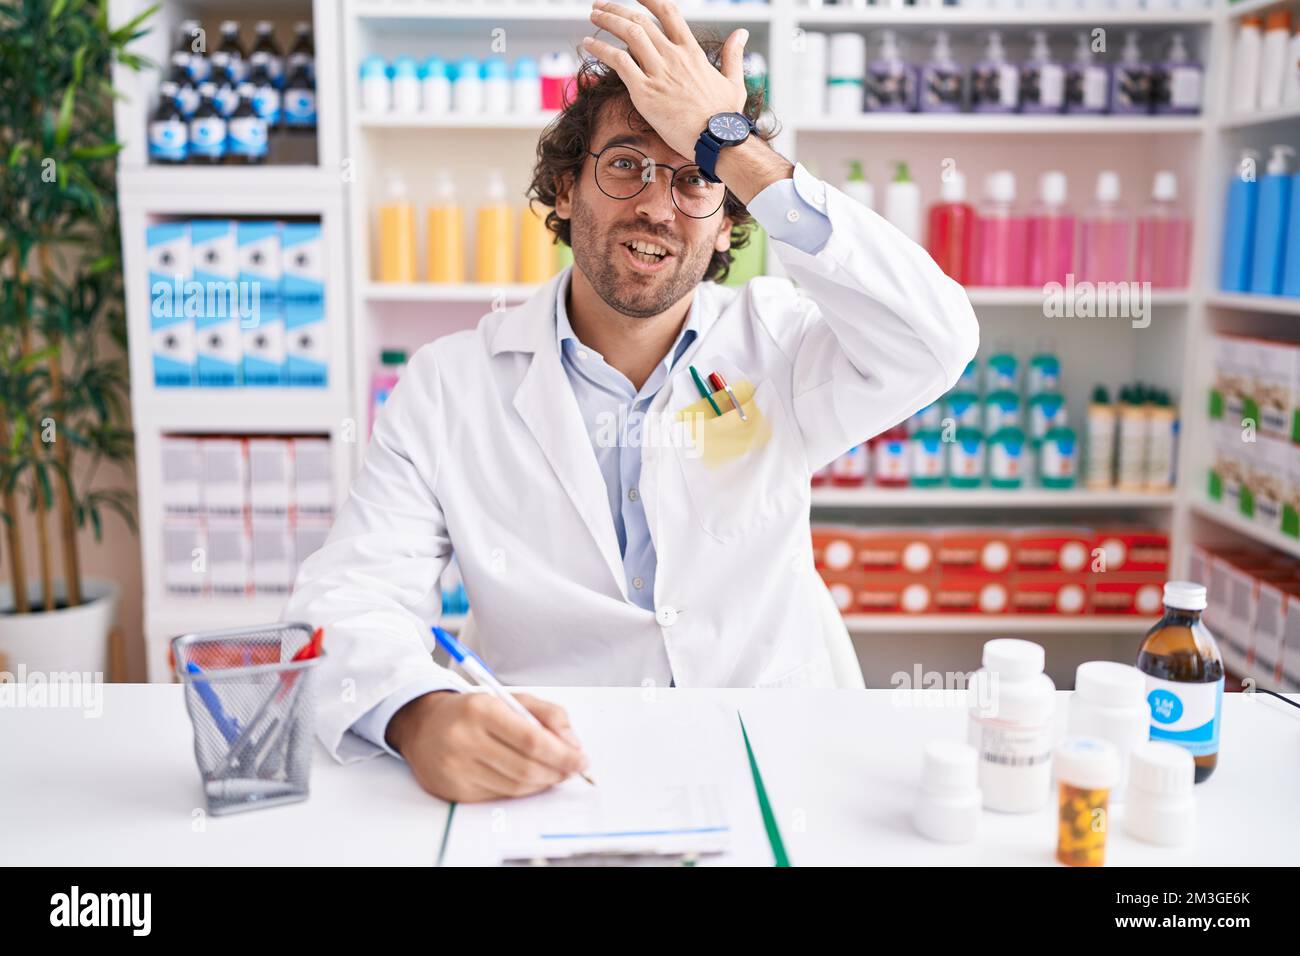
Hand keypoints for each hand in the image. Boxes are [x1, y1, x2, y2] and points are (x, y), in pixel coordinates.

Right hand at [387, 690, 589, 802]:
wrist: (423, 725)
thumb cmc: (472, 711)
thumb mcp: (510, 698)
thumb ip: (547, 714)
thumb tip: (572, 744)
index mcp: (481, 710)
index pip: (531, 740)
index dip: (562, 754)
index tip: (581, 759)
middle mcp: (464, 740)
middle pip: (525, 767)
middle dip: (558, 771)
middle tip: (573, 769)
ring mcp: (457, 768)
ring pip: (515, 786)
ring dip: (543, 783)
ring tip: (555, 773)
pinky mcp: (455, 790)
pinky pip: (499, 796)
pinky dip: (522, 790)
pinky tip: (531, 780)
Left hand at [583, 0, 747, 163]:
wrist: (716, 140)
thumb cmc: (725, 118)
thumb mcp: (735, 81)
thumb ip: (734, 54)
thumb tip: (741, 33)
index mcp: (692, 52)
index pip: (669, 13)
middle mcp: (674, 56)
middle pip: (641, 20)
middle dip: (618, 8)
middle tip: (601, 5)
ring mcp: (659, 72)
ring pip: (628, 33)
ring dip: (607, 20)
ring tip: (593, 16)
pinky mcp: (645, 92)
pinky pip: (618, 62)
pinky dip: (601, 49)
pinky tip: (588, 44)